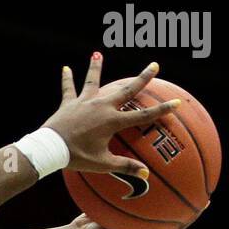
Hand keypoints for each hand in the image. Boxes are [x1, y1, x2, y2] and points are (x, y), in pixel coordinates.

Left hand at [44, 53, 179, 179]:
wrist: (51, 149)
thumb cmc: (77, 157)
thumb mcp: (102, 164)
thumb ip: (124, 167)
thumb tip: (145, 175)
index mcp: (112, 121)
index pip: (143, 116)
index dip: (161, 110)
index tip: (176, 102)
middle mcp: (102, 106)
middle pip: (126, 89)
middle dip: (143, 77)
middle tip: (154, 65)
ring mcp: (85, 102)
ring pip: (93, 80)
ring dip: (96, 67)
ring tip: (98, 54)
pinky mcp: (69, 103)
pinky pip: (68, 89)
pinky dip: (67, 79)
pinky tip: (65, 68)